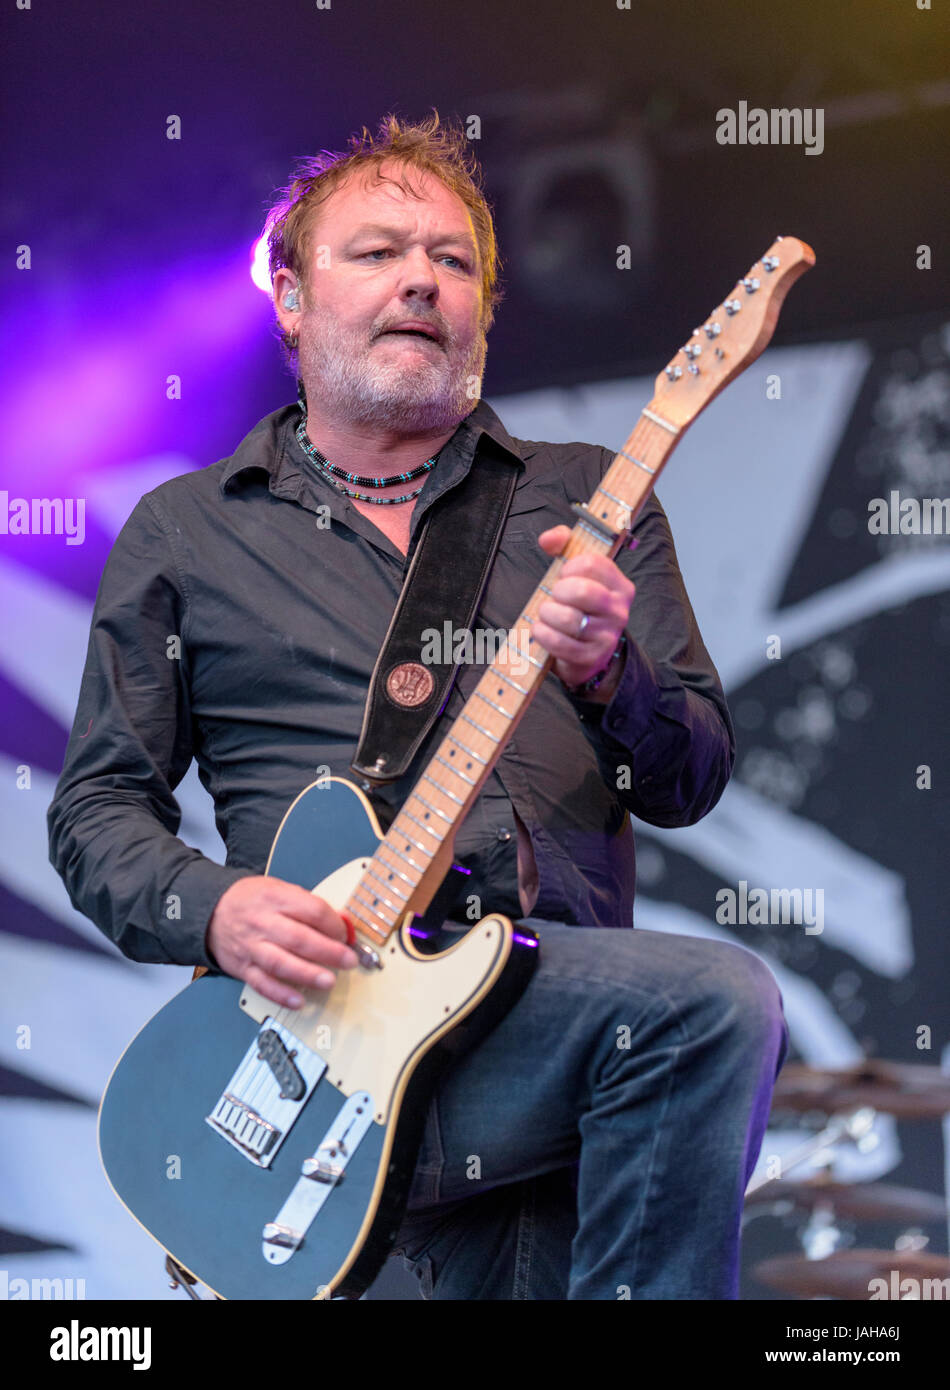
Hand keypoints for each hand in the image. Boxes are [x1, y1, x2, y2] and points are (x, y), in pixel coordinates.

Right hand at [206, 876, 358, 1008]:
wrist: (210, 911)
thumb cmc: (251, 901)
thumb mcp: (280, 890)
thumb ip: (309, 906)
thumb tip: (342, 924)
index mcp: (276, 898)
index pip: (311, 910)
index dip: (333, 925)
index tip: (345, 935)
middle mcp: (263, 922)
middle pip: (299, 938)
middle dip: (328, 952)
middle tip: (348, 961)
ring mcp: (252, 946)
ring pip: (281, 963)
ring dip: (307, 974)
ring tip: (328, 982)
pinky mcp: (243, 968)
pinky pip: (262, 984)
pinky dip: (281, 994)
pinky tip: (299, 1000)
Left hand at [535, 526, 635, 696]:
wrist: (587, 653)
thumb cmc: (579, 607)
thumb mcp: (576, 573)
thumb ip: (563, 545)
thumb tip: (548, 539)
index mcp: (620, 585)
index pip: (592, 563)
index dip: (569, 567)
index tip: (565, 575)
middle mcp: (619, 610)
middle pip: (582, 591)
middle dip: (558, 591)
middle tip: (555, 596)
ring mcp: (607, 636)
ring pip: (568, 619)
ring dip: (548, 614)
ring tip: (547, 614)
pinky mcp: (591, 657)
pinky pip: (560, 643)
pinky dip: (544, 634)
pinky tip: (541, 629)